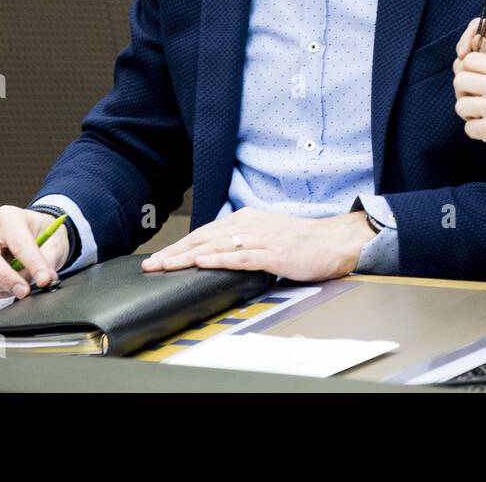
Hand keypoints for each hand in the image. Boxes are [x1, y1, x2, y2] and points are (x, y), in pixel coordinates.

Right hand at [0, 206, 68, 298]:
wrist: (34, 233)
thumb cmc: (43, 232)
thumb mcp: (55, 240)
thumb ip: (50, 258)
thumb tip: (45, 278)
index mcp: (9, 217)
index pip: (18, 243)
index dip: (32, 264)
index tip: (44, 279)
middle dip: (6, 278)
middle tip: (25, 291)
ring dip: (4, 286)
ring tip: (25, 285)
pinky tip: (14, 286)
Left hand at [138, 208, 375, 280]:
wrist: (333, 242)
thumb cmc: (302, 242)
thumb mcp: (267, 236)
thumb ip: (242, 242)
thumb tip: (215, 253)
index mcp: (247, 220)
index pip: (205, 232)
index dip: (179, 245)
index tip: (159, 258)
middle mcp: (250, 225)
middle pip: (204, 237)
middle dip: (175, 252)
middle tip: (151, 265)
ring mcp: (262, 239)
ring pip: (217, 246)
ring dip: (188, 256)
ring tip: (166, 265)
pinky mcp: (274, 254)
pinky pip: (241, 257)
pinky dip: (219, 258)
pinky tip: (203, 262)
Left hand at [453, 49, 485, 174]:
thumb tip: (465, 69)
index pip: (470, 59)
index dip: (467, 70)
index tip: (473, 82)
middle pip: (460, 80)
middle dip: (463, 92)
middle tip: (474, 101)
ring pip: (461, 105)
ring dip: (469, 114)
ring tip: (485, 118)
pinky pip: (469, 128)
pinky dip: (478, 132)